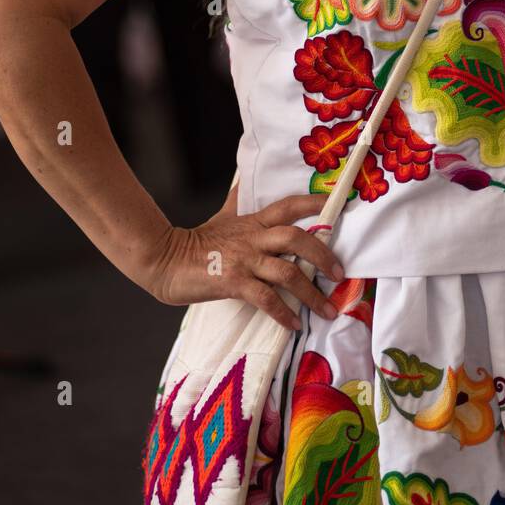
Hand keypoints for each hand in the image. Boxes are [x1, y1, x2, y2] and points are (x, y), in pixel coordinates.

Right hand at [143, 193, 344, 329]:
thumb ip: (237, 201)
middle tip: (340, 274)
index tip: (338, 204)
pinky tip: (294, 324)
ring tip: (328, 309)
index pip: (289, 206)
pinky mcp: (234, 282)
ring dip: (312, 293)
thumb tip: (242, 180)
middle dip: (324, 255)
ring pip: (288, 272)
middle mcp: (253, 238)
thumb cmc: (195, 242)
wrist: (164, 260)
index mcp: (253, 221)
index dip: (314, 202)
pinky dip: (283, 313)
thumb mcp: (221, 216)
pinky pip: (266, 299)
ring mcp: (244, 260)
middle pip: (298, 238)